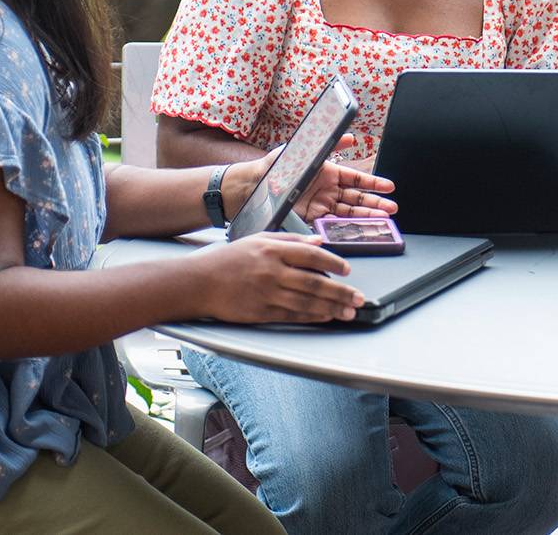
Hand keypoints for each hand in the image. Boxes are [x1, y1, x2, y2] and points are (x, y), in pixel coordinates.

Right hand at [193, 233, 362, 323]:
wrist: (199, 282)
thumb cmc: (229, 259)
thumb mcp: (259, 240)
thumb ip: (291, 240)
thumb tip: (318, 241)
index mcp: (273, 250)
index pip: (312, 255)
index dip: (333, 262)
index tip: (347, 270)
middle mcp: (272, 271)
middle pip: (315, 282)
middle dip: (341, 291)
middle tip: (358, 297)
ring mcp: (267, 294)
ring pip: (307, 302)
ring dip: (331, 307)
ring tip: (348, 311)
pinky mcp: (260, 312)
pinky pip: (292, 316)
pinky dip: (312, 317)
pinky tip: (325, 317)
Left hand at [219, 133, 397, 223]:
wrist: (254, 185)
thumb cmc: (278, 165)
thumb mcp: (304, 150)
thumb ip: (329, 144)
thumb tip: (351, 137)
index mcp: (329, 172)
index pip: (357, 178)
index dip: (374, 183)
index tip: (389, 187)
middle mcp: (328, 189)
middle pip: (357, 198)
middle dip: (376, 203)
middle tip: (392, 208)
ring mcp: (321, 205)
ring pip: (349, 212)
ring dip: (366, 216)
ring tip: (383, 219)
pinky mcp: (311, 219)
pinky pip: (333, 223)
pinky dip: (347, 227)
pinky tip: (359, 230)